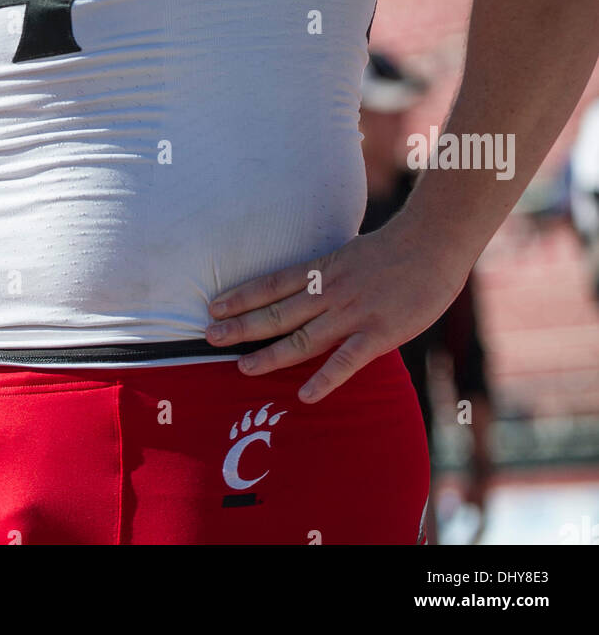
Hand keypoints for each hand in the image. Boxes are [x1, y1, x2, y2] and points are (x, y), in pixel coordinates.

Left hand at [206, 224, 466, 402]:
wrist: (432, 243)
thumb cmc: (394, 250)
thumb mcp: (349, 255)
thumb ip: (328, 276)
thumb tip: (306, 290)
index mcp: (322, 269)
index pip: (272, 284)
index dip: (241, 296)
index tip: (213, 306)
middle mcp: (329, 291)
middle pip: (277, 311)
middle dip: (241, 326)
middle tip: (208, 336)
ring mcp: (352, 313)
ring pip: (303, 338)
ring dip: (270, 354)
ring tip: (242, 369)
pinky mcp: (378, 333)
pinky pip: (347, 360)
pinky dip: (325, 378)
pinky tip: (305, 396)